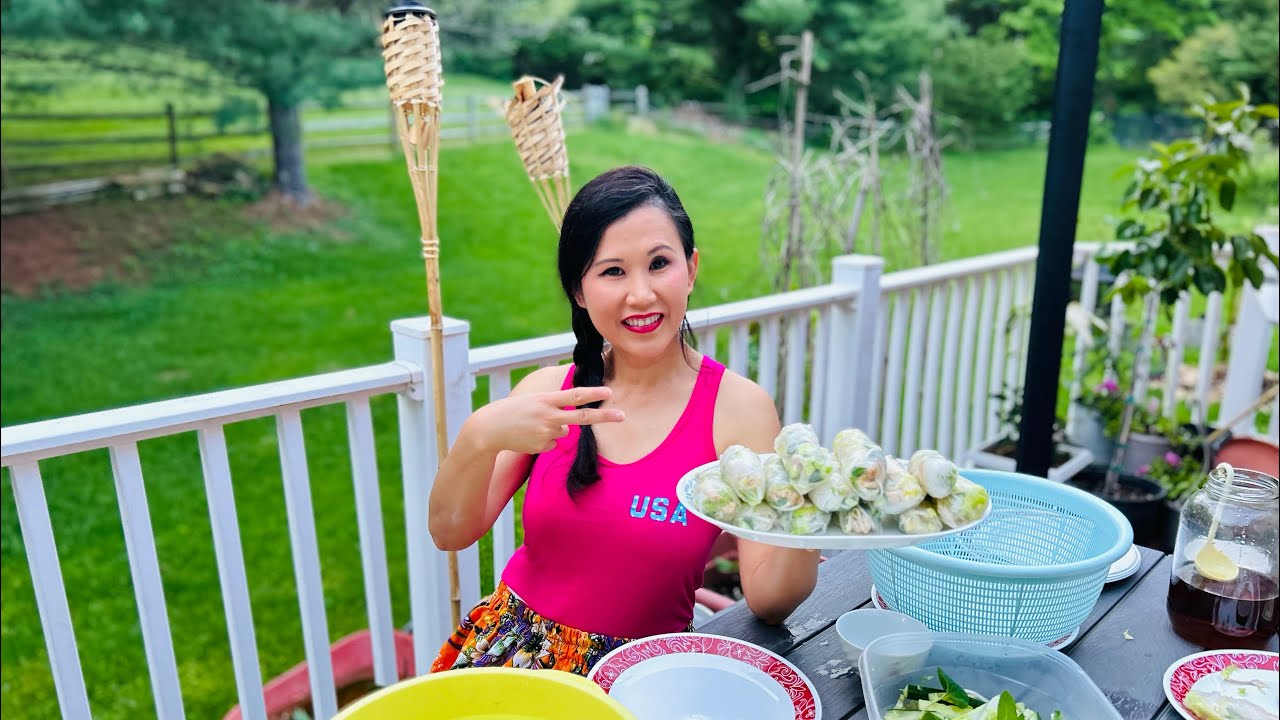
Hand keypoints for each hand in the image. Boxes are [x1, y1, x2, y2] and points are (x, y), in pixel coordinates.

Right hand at [468, 385, 624, 453]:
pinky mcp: (541, 447)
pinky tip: (528, 436)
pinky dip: (543, 440)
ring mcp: (545, 433)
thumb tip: (569, 425)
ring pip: (563, 431)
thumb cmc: (511, 411)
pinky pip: (552, 443)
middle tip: (623, 416)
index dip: (593, 393)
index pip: (573, 396)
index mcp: (545, 400)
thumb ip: (552, 406)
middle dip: (604, 416)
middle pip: (582, 417)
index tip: (609, 391)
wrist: (488, 429)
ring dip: (552, 429)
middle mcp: (548, 416)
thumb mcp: (532, 400)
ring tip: (531, 426)